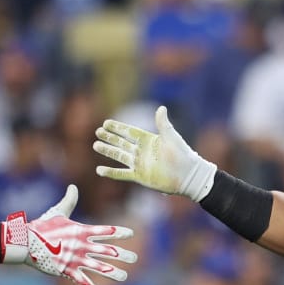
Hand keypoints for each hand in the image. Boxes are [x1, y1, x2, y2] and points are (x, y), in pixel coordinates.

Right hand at [3, 184, 137, 284]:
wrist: (26, 242)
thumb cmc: (42, 226)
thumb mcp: (58, 212)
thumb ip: (69, 201)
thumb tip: (73, 186)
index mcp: (81, 231)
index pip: (104, 230)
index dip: (118, 232)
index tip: (131, 233)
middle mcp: (82, 245)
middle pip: (107, 251)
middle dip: (122, 254)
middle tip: (135, 258)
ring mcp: (75, 259)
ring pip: (98, 267)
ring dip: (113, 272)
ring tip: (125, 276)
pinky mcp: (66, 270)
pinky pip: (81, 281)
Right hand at [93, 105, 216, 199]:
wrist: (188, 175)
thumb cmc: (182, 154)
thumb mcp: (171, 136)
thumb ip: (163, 123)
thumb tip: (161, 108)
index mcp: (149, 140)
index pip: (130, 132)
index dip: (118, 127)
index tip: (106, 123)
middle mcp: (142, 152)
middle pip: (122, 143)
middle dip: (110, 137)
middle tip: (98, 132)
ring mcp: (140, 164)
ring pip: (119, 156)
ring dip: (108, 151)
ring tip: (96, 145)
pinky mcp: (139, 177)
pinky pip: (122, 174)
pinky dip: (110, 172)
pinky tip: (99, 169)